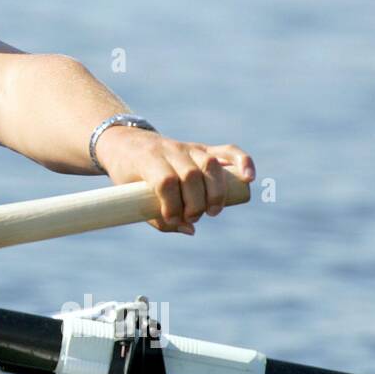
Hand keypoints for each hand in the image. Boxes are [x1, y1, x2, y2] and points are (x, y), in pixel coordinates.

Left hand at [94, 127, 254, 234]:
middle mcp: (171, 150)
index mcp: (148, 160)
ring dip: (216, 192)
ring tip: (212, 211)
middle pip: (191, 175)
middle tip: (192, 217)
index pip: (166, 181)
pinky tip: (249, 178)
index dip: (172, 205)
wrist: (125, 144)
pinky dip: (243, 161)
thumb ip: (158, 218)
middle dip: (195, 203)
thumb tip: (190, 229)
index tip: (172, 219)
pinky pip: (228, 151)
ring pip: (210, 165)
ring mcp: (189, 147)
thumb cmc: (128, 175)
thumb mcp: (130, 196)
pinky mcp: (202, 149)